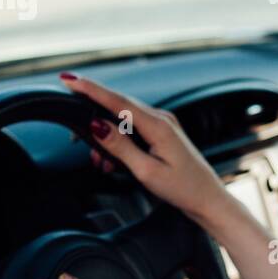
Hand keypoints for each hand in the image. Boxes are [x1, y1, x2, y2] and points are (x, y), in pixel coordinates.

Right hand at [58, 72, 230, 230]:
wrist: (208, 199)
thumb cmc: (183, 188)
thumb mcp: (146, 171)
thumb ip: (120, 147)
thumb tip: (97, 125)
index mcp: (158, 125)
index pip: (117, 100)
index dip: (90, 89)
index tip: (69, 79)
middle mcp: (162, 119)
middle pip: (118, 106)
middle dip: (92, 116)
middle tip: (75, 135)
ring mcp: (163, 124)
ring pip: (123, 119)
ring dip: (106, 137)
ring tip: (101, 163)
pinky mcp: (163, 133)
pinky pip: (133, 129)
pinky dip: (119, 142)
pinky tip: (113, 162)